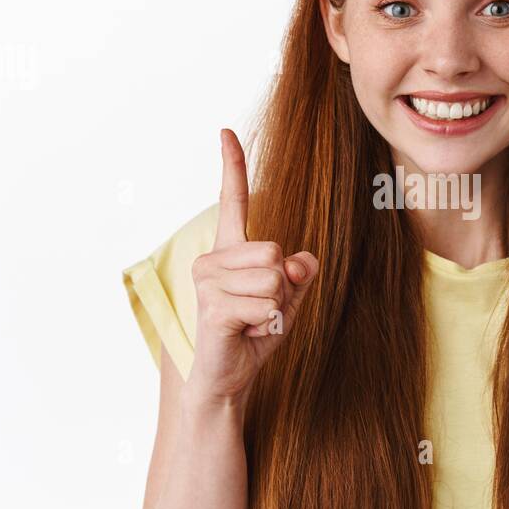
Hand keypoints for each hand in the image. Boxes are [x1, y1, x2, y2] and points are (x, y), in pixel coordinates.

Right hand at [183, 128, 318, 409]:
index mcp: (230, 249)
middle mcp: (212, 259)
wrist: (228, 377)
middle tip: (262, 309)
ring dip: (276, 307)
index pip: (233, 200)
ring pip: (273, 279)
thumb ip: (299, 274)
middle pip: (275, 251)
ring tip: (253, 322)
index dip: (232, 166)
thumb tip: (300, 259)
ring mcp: (208, 283)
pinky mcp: (212, 308)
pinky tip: (247, 333)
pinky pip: (264, 304)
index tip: (225, 131)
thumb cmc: (254, 333)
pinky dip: (267, 324)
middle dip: (283, 285)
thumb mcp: (288, 298)